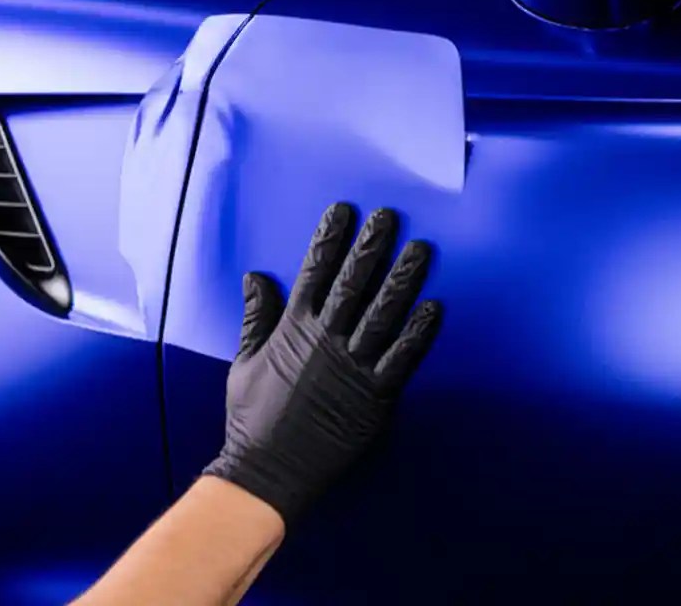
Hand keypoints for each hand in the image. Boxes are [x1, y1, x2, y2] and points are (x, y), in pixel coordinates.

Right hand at [204, 203, 441, 524]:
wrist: (268, 470)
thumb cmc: (252, 418)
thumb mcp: (245, 360)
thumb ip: (256, 316)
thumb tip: (255, 276)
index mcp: (292, 328)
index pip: (314, 272)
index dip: (330, 239)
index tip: (344, 211)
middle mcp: (324, 340)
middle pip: (354, 283)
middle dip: (372, 246)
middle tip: (388, 217)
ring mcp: (352, 366)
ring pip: (384, 312)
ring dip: (404, 279)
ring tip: (421, 249)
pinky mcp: (374, 396)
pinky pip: (403, 357)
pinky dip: (419, 331)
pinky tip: (435, 308)